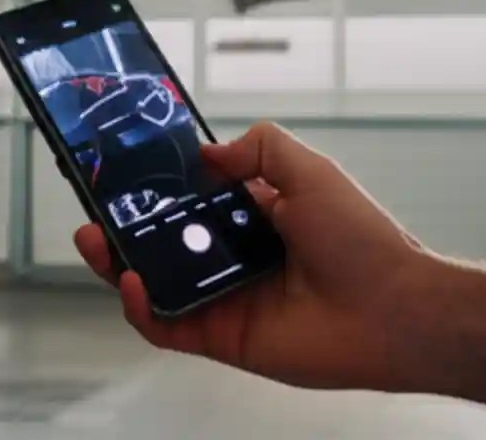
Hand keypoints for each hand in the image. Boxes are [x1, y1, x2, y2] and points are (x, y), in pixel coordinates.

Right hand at [74, 121, 429, 390]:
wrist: (393, 309)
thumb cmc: (362, 240)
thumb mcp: (310, 171)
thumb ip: (259, 148)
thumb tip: (207, 150)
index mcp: (249, 217)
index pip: (187, 201)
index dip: (152, 190)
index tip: (121, 175)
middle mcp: (228, 257)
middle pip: (157, 243)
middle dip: (119, 228)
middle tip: (93, 212)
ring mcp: (219, 298)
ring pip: (151, 282)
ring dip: (116, 264)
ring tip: (94, 242)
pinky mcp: (217, 336)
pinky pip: (163, 324)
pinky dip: (139, 306)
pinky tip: (133, 282)